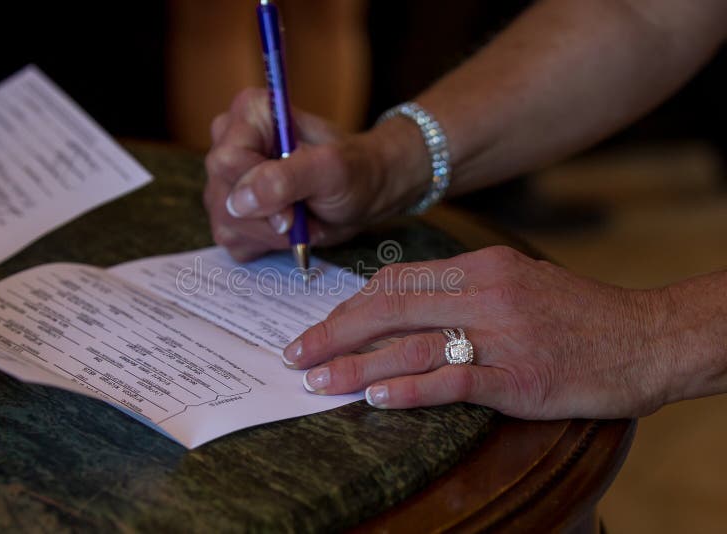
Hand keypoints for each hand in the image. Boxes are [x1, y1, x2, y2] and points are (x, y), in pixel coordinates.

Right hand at [204, 88, 397, 261]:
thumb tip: (239, 201)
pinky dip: (265, 243)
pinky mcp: (230, 208)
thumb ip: (286, 179)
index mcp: (250, 114)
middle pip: (224, 197)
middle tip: (303, 216)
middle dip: (268, 219)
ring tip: (301, 220)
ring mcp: (226, 177)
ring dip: (270, 234)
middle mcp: (229, 141)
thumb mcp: (330, 170)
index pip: (227, 161)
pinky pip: (233, 239)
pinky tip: (288, 229)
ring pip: (226, 223)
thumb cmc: (354, 172)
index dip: (257, 192)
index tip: (293, 209)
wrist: (363, 192)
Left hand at [283, 246, 674, 419]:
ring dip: (358, 364)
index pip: (396, 281)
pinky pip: (454, 379)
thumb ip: (463, 290)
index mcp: (481, 267)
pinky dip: (410, 388)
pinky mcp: (521, 377)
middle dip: (335, 332)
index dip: (351, 306)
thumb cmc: (578, 313)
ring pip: (412, 344)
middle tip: (298, 354)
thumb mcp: (518, 281)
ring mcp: (503, 334)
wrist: (646, 337)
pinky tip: (377, 396)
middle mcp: (486, 293)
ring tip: (319, 381)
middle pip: (390, 308)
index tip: (323, 326)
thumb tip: (405, 306)